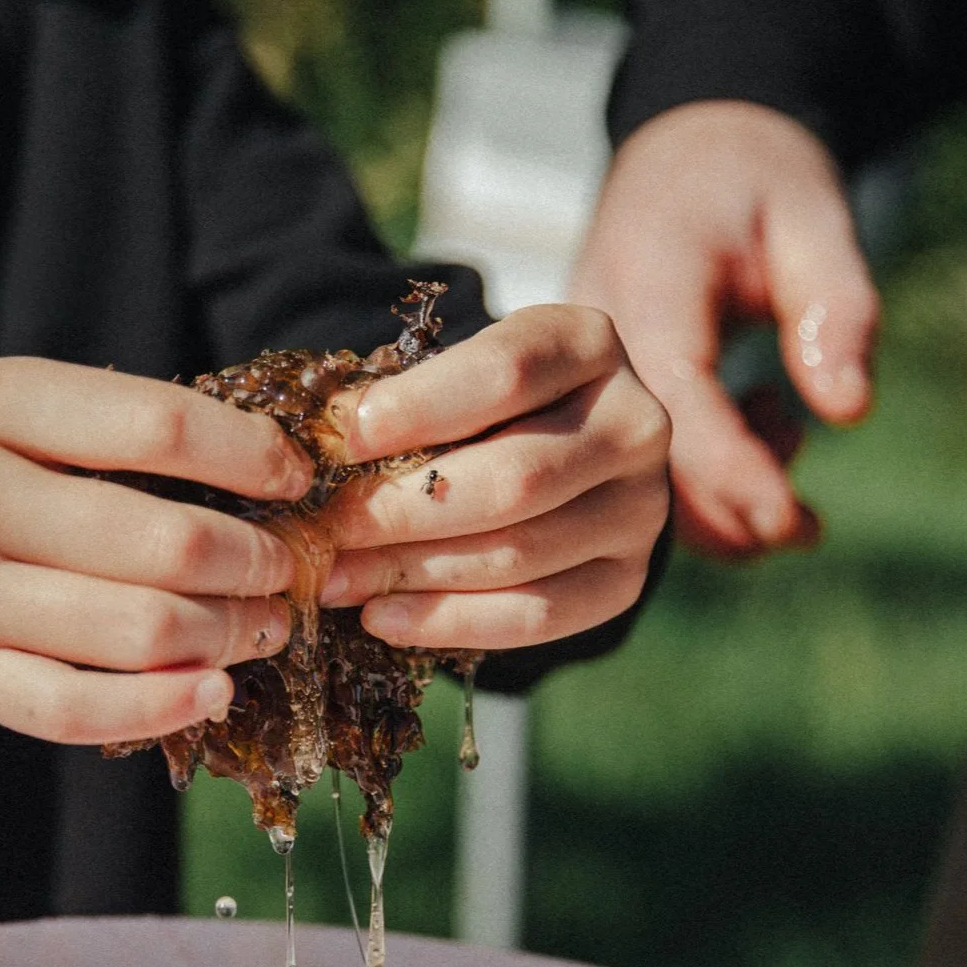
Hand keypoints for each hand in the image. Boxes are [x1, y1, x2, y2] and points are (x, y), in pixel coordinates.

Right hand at [0, 356, 312, 744]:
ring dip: (227, 636)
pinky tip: (211, 693)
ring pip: (134, 632)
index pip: (158, 426)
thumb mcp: (1, 413)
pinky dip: (159, 707)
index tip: (294, 478)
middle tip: (289, 571)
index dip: (251, 455)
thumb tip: (260, 469)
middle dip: (255, 563)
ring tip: (263, 628)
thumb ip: (107, 431)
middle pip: (162, 542)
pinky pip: (75, 709)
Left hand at [317, 305, 669, 648]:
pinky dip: (449, 622)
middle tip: (327, 530)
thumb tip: (330, 440)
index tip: (342, 437)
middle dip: (405, 510)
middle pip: (515, 478)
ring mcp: (639, 510)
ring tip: (338, 579)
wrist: (557, 448)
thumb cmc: (479, 402)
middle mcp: (634, 424)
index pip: (506, 373)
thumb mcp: (454, 370)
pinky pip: (537, 615)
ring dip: (413, 573)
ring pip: (520, 553)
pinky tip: (382, 618)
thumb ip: (405, 397)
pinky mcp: (623, 581)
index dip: (418, 407)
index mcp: (589, 344)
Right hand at [569, 100, 878, 558]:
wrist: (682, 149)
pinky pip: (627, 462)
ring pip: (626, 477)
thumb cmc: (751, 175)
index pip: (676, 402)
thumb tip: (848, 412)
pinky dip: (695, 481)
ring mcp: (578, 373)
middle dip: (724, 511)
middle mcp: (590, 341)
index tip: (788, 521)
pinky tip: (752, 429)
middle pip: (638, 460)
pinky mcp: (587, 396)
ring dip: (713, 502)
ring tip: (786, 440)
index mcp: (644, 283)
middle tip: (807, 524)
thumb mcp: (815, 214)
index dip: (730, 472)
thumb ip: (836, 306)